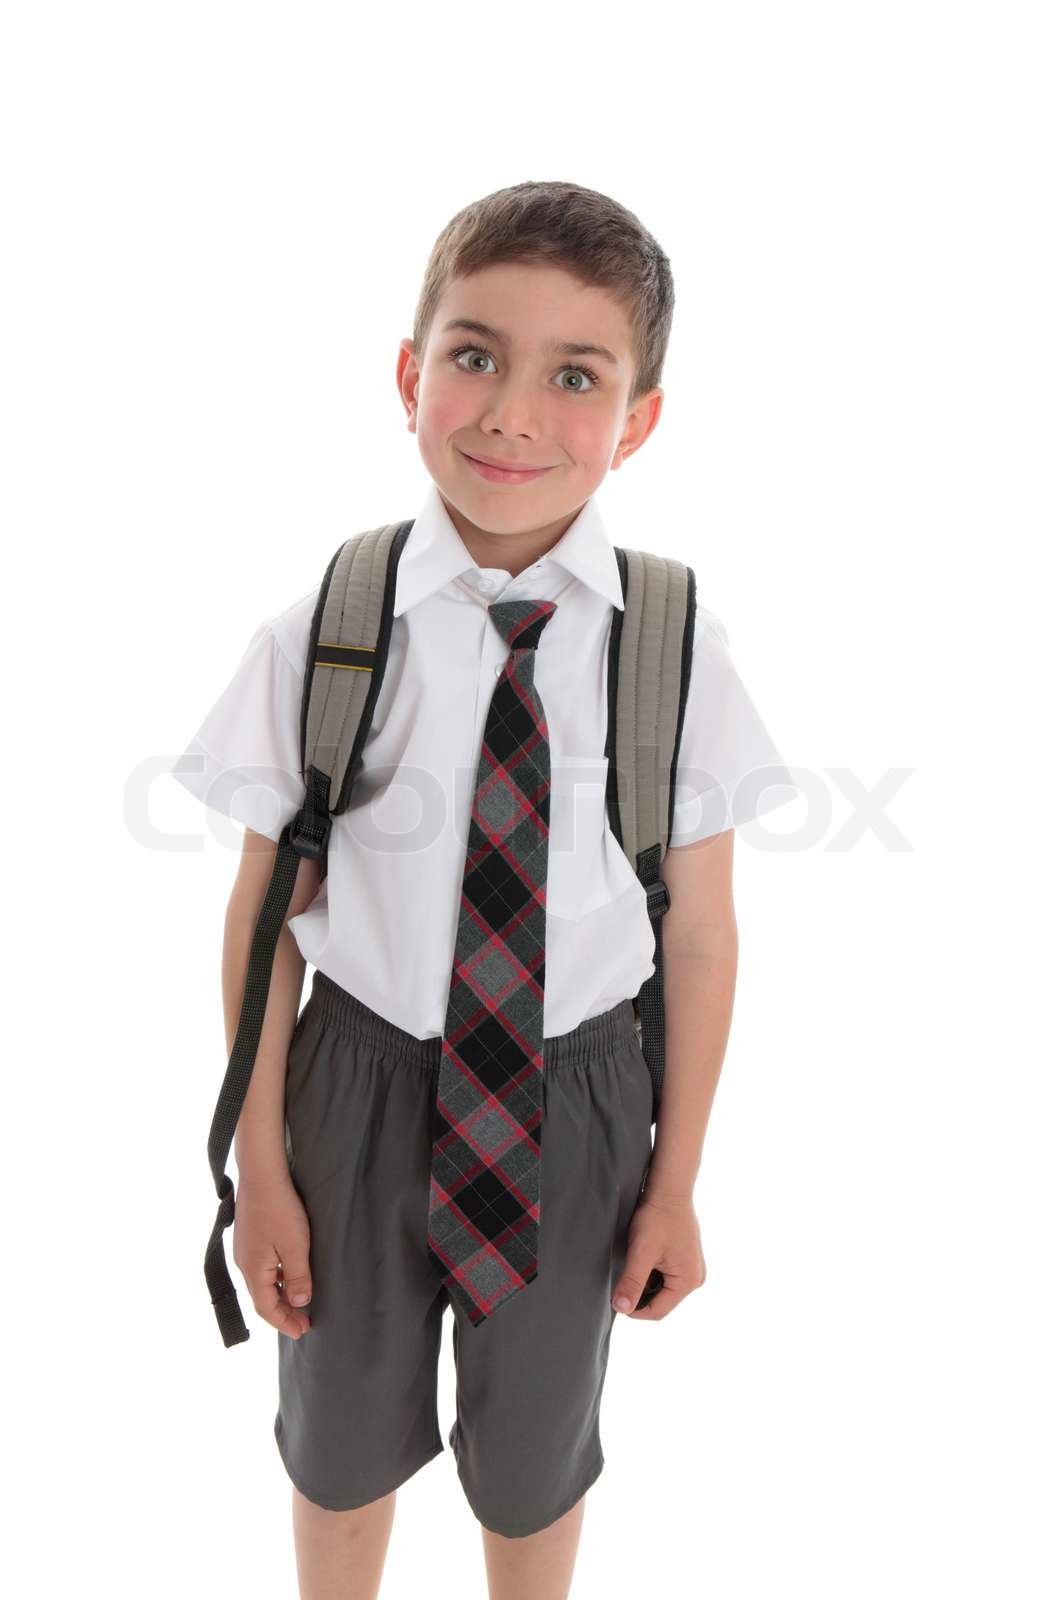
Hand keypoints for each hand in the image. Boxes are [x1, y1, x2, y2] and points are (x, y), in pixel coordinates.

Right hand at [233, 1171, 312, 1338]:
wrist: (261, 1173)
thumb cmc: (280, 1209)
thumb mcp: (295, 1246)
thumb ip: (298, 1277)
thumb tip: (299, 1303)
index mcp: (254, 1271)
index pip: (267, 1308)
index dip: (284, 1322)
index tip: (302, 1332)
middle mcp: (245, 1263)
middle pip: (263, 1298)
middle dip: (283, 1312)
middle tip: (304, 1322)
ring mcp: (245, 1249)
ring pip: (263, 1282)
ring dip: (280, 1295)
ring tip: (299, 1301)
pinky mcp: (250, 1236)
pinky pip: (262, 1267)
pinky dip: (276, 1278)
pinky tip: (288, 1272)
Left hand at [611, 1191, 706, 1320]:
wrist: (669, 1190)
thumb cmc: (657, 1218)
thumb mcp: (641, 1252)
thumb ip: (632, 1282)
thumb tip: (621, 1308)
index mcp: (688, 1282)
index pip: (657, 1311)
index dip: (633, 1310)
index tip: (615, 1299)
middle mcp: (695, 1278)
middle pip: (661, 1301)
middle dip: (640, 1295)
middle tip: (622, 1279)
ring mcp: (693, 1268)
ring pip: (662, 1289)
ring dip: (645, 1283)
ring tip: (633, 1264)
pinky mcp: (687, 1259)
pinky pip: (667, 1276)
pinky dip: (652, 1272)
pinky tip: (642, 1258)